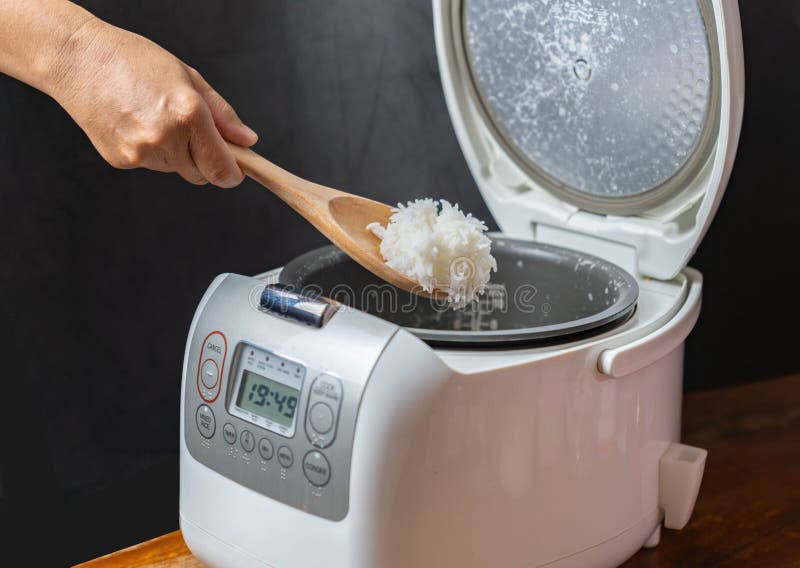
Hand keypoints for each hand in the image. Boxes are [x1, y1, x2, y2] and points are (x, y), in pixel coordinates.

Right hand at [49, 17, 256, 187]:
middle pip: (202, 174)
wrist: (77, 59)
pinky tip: (137, 124)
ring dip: (177, 154)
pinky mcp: (121, 160)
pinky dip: (152, 152)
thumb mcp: (189, 78)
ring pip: (176, 169)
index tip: (237, 170)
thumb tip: (247, 140)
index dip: (234, 173)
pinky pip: (151, 166)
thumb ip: (222, 114)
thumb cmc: (133, 61)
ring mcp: (140, 152)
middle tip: (191, 130)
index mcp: (188, 114)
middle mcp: (165, 138)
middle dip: (205, 159)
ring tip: (156, 118)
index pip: (222, 169)